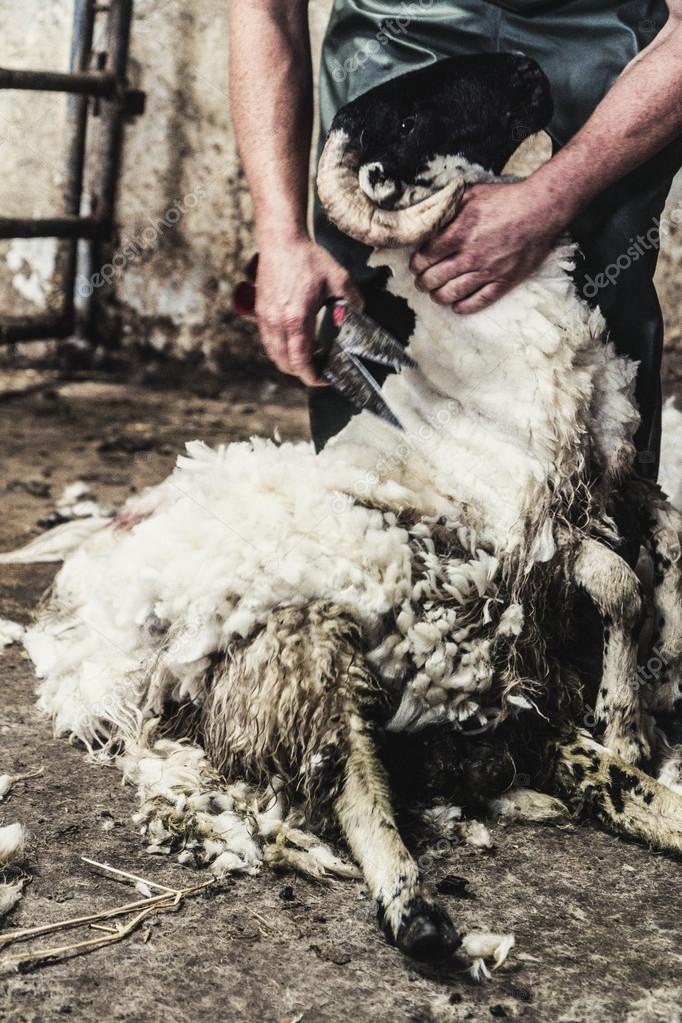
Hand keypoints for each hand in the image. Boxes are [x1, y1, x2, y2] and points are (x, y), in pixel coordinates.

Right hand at [255, 234, 361, 385]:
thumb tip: (358, 316)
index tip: (325, 378)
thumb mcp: (339, 280)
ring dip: (291, 361)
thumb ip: (352, 301)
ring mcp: (265, 318)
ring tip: (310, 356)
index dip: (313, 377)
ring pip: (274, 354)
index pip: (301, 362)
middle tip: (321, 368)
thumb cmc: (308, 259)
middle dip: (303, 372)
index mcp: (297, 320)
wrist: (280, 240)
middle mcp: (277, 323)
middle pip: (285, 364)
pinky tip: (296, 341)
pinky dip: (281, 349)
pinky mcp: (259, 312)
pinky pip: (268, 341)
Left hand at [410, 180, 569, 314]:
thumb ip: (448, 205)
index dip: (416, 264)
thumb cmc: (507, 199)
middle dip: (423, 282)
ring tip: (436, 294)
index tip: (416, 265)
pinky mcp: (504, 281)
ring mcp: (488, 271)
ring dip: (438, 296)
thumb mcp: (472, 193)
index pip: (425, 257)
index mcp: (459, 233)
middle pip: (434, 278)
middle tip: (422, 281)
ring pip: (452, 293)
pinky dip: (463, 307)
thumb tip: (427, 212)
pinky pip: (478, 302)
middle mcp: (470, 255)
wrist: (541, 209)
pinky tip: (456, 306)